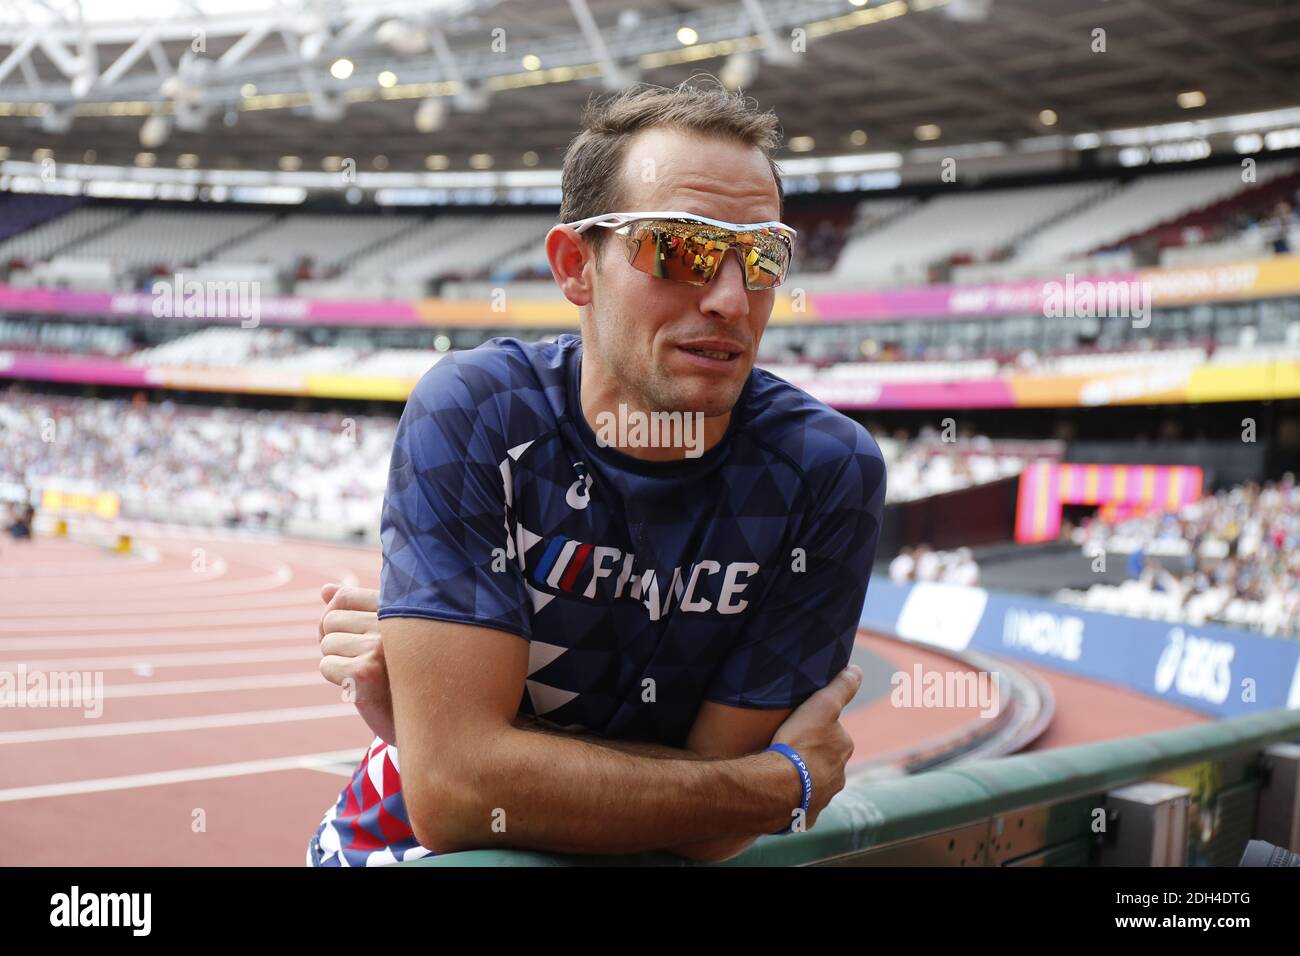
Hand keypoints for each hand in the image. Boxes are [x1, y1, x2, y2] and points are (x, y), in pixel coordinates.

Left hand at [318, 583, 394, 744]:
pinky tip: (363, 687)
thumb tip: (325, 590)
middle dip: (336, 643)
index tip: (357, 639)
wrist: (427, 720)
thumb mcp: (384, 634)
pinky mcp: (367, 672)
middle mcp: (395, 621)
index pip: (343, 596)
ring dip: (339, 662)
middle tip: (362, 661)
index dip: (337, 619)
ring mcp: (381, 646)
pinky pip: (326, 666)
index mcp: (400, 607)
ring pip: (327, 643)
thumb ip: (356, 608)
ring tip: (368, 675)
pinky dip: (338, 679)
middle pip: (330, 619)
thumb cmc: (404, 674)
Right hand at [770, 664, 860, 828]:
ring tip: (781, 770)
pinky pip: (800, 804)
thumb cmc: (801, 743)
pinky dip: (792, 798)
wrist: (780, 786)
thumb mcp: (821, 705)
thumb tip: (857, 670)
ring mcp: (822, 798)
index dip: (818, 729)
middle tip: (789, 748)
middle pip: (825, 761)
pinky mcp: (805, 816)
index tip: (802, 727)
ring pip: (814, 784)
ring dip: (802, 778)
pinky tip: (778, 791)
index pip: (834, 735)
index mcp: (843, 749)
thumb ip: (841, 687)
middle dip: (812, 756)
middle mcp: (838, 776)